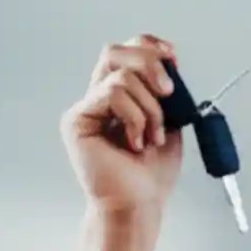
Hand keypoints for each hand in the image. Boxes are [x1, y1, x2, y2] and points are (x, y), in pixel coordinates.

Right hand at [59, 34, 184, 214]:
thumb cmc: (151, 173)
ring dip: (150, 107)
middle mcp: (99, 97)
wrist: (139, 203)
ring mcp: (87, 107)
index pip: (128, 52)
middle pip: (116, 52)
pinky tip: (136, 142)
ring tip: (152, 137)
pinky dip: (136, 117)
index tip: (173, 57)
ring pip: (122, 76)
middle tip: (168, 92)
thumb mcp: (171, 123)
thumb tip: (172, 62)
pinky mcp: (77, 119)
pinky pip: (113, 94)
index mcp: (122, 96)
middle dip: (150, 64)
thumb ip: (168, 93)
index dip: (150, 47)